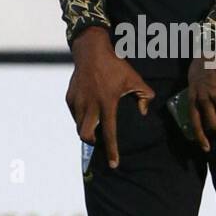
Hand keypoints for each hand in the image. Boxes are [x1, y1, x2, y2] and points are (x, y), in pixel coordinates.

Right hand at [66, 27, 154, 168]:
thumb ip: (145, 95)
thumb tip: (144, 111)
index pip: (109, 132)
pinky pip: (74, 114)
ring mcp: (78, 101)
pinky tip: (88, 112)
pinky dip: (80, 118)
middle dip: (92, 142)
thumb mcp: (134, 79)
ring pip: (78, 125)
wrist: (91, 51)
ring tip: (94, 127)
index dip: (111, 150)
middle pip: (86, 134)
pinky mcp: (70, 97)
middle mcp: (90, 105)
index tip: (113, 164)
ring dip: (86, 130)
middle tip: (99, 140)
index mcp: (107, 103)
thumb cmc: (115, 66)